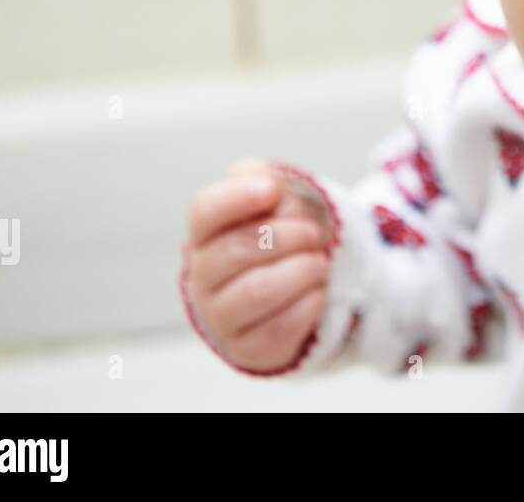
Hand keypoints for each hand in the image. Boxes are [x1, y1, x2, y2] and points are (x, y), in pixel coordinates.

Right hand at [185, 158, 334, 372]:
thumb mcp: (272, 203)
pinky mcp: (247, 347)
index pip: (205, 211)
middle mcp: (203, 276)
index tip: (271, 190)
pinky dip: (308, 304)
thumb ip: (261, 181)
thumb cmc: (276, 240)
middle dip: (288, 237)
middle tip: (314, 234)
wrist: (289, 293)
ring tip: (319, 264)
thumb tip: (259, 177)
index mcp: (205, 234)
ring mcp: (220, 316)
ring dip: (301, 271)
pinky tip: (318, 292)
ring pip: (258, 290)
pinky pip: (279, 327)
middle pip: (237, 249)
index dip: (236, 198)